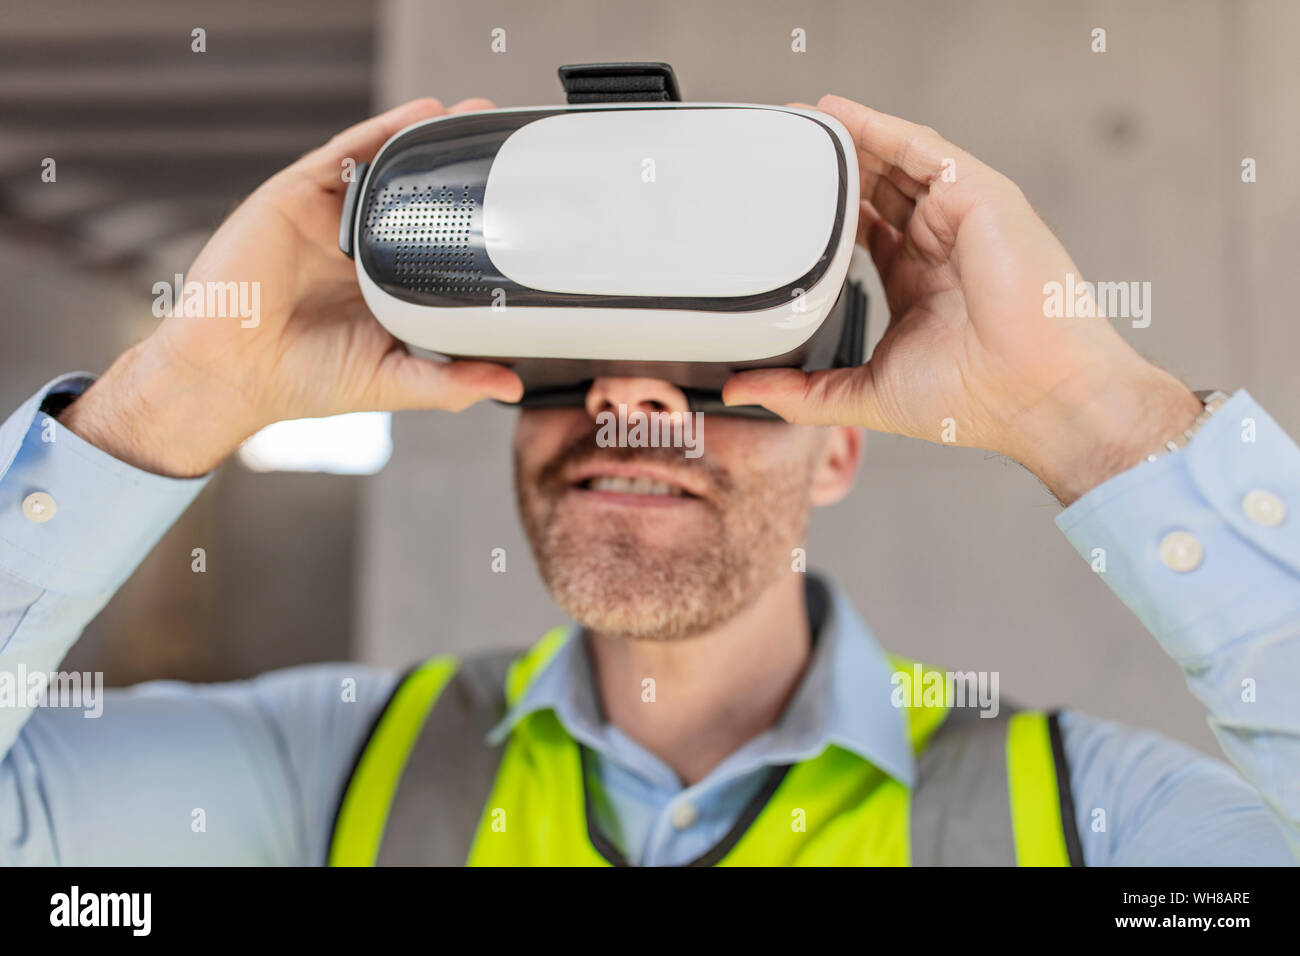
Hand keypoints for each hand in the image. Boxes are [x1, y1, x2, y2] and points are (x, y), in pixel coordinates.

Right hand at [62, 98, 522, 477]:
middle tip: (502, 140)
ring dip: (428, 138)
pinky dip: (382, 131)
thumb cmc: (304, 380)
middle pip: (415, 195)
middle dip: (456, 166)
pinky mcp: (298, 197)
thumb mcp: (394, 381)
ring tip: (473, 116)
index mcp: (385, 285)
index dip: (473, 219)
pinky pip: (345, 153)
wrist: (232, 372)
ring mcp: (329, 218)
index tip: (517, 204)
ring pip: (385, 166)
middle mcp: (359, 247)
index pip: (435, 241)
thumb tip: (512, 384)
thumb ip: (451, 382)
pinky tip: (421, 114)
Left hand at [722, 95, 1200, 503]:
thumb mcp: (865, 394)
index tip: (779, 202)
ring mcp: (961, 217)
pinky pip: (923, 150)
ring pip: (896, 161)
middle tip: (779, 148)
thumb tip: (742, 389)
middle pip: (877, 186)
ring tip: (798, 121)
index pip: (864, 230)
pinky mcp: (981, 197)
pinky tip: (838, 115)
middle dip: (830, 167)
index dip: (825, 212)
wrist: (1038, 397)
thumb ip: (801, 392)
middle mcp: (939, 244)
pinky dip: (880, 128)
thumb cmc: (974, 401)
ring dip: (848, 137)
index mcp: (918, 282)